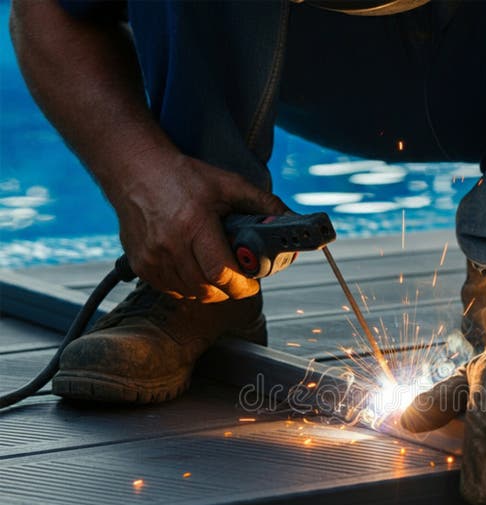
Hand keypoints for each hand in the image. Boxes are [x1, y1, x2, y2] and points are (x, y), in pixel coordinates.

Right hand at [110, 149, 286, 301]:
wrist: (135, 169)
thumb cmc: (181, 177)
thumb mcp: (228, 184)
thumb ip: (262, 203)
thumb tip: (290, 218)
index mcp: (194, 224)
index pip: (222, 273)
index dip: (242, 284)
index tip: (251, 281)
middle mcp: (170, 244)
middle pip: (209, 290)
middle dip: (229, 288)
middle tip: (237, 276)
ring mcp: (152, 258)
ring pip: (192, 294)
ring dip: (209, 288)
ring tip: (215, 268)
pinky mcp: (141, 266)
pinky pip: (173, 290)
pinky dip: (188, 286)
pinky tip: (193, 266)